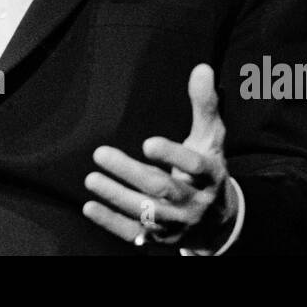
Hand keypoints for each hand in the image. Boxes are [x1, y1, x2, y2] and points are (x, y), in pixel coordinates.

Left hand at [82, 64, 237, 249]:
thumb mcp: (211, 139)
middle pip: (162, 189)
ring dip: (116, 196)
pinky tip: (89, 206)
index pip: (195, 166)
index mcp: (209, 175)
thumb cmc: (208, 170)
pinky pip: (134, 233)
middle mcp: (193, 202)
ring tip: (92, 178)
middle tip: (101, 154)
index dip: (172, 156)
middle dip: (131, 173)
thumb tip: (201, 68)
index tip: (148, 143)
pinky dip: (111, 222)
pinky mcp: (160, 238)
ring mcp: (176, 224)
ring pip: (145, 212)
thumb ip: (205, 105)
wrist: (217, 222)